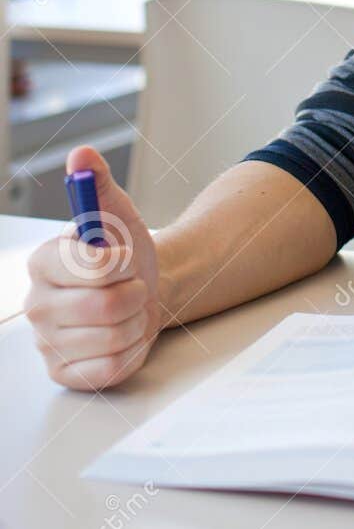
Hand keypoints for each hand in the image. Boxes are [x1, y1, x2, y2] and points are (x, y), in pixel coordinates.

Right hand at [24, 146, 162, 390]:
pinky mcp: (66, 374)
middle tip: (132, 285)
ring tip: (131, 308)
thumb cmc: (124, 251)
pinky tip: (126, 334)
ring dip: (138, 320)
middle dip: (135, 292)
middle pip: (106, 307)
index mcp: (43, 263)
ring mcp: (48, 344)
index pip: (91, 267)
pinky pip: (114, 369)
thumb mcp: (116, 212)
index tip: (125, 255)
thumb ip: (98, 184)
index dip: (121, 261)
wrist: (141, 288)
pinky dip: (134, 349)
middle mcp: (37, 305)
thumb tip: (81, 154)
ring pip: (115, 338)